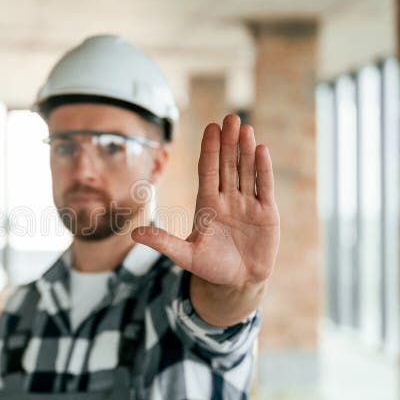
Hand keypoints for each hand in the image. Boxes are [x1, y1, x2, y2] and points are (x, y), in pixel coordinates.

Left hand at [132, 114, 279, 323]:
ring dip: (246, 150)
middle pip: (227, 165)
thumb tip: (134, 234)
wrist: (237, 283)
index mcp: (207, 205)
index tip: (211, 128)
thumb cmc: (210, 267)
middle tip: (230, 117)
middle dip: (228, 142)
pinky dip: (263, 169)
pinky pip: (263, 186)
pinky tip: (261, 149)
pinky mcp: (266, 213)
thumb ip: (163, 243)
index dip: (209, 150)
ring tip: (246, 127)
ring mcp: (247, 204)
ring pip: (246, 171)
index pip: (207, 171)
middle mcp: (227, 199)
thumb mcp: (185, 256)